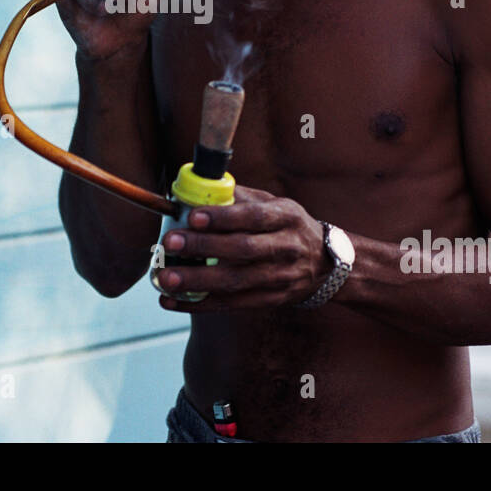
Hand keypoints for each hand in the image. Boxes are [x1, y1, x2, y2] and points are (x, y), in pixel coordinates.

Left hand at [156, 185, 328, 311]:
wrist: (325, 264)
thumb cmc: (287, 226)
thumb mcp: (275, 204)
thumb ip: (240, 197)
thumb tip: (198, 186)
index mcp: (286, 217)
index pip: (254, 216)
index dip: (224, 217)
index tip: (193, 215)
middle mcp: (286, 248)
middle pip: (242, 250)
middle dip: (204, 246)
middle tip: (171, 243)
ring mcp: (279, 278)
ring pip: (235, 282)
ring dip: (197, 281)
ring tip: (165, 277)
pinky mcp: (269, 301)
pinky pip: (231, 304)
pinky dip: (199, 304)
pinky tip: (171, 301)